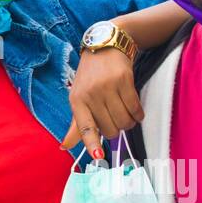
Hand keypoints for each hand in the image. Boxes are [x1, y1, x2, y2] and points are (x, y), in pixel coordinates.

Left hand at [61, 45, 143, 160]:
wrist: (104, 46)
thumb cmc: (90, 78)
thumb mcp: (79, 98)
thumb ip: (76, 125)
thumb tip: (64, 146)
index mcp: (77, 101)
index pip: (84, 127)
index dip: (92, 143)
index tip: (98, 156)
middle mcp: (90, 94)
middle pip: (110, 129)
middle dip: (116, 129)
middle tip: (116, 118)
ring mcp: (107, 87)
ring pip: (125, 120)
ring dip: (129, 122)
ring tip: (125, 112)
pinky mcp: (124, 80)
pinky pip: (136, 108)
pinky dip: (138, 113)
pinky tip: (135, 108)